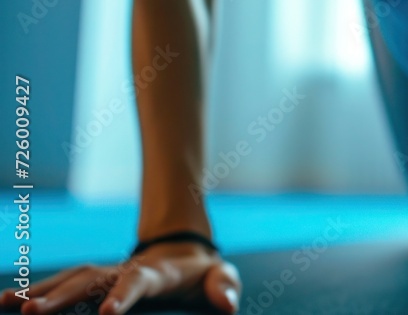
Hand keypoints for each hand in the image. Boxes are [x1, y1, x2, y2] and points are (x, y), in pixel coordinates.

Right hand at [0, 242, 240, 314]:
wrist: (185, 254)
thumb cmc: (204, 274)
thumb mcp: (222, 276)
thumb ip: (226, 287)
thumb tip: (228, 304)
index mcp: (160, 273)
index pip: (140, 280)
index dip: (124, 294)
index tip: (106, 314)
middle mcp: (127, 270)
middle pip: (92, 278)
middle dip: (62, 296)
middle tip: (30, 314)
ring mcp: (108, 274)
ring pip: (72, 279)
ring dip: (41, 291)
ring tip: (8, 305)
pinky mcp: (96, 281)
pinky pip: (64, 285)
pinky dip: (37, 290)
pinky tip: (7, 302)